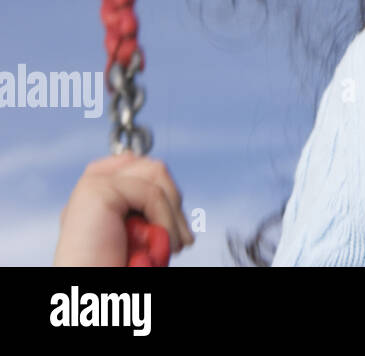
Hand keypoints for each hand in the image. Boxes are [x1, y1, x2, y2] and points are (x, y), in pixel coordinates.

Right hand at [53, 153, 194, 265]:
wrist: (96, 293)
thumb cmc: (117, 269)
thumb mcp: (139, 233)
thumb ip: (144, 208)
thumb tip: (172, 192)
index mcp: (97, 196)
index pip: (137, 163)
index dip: (164, 188)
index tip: (176, 224)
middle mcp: (90, 187)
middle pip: (150, 166)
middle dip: (174, 199)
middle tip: (182, 239)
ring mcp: (91, 185)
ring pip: (155, 173)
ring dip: (173, 212)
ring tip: (174, 245)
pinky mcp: (96, 191)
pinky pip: (152, 192)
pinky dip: (168, 220)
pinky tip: (166, 246)